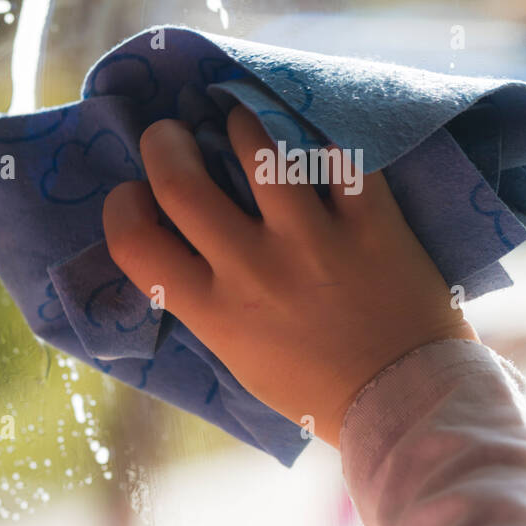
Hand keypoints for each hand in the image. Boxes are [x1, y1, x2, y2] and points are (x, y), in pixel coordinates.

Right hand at [102, 106, 477, 447]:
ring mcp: (314, 242)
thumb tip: (182, 249)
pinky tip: (309, 130)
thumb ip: (208, 305)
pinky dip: (321, 132)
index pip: (133, 241)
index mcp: (214, 312)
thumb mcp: (239, 359)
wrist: (404, 404)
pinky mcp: (371, 223)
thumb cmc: (317, 390)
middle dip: (165, 142)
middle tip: (175, 131)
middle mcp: (254, 270)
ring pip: (258, 150)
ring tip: (243, 120)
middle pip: (180, 181)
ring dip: (242, 124)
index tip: (134, 192)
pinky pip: (340, 152)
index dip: (122, 205)